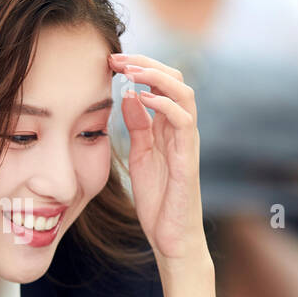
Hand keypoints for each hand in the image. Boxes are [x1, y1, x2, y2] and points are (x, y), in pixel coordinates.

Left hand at [110, 52, 203, 262]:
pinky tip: (142, 99)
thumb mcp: (140, 156)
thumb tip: (127, 95)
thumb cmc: (158, 200)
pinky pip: (183, 122)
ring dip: (156, 76)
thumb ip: (137, 127)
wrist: (172, 238)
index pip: (160, 83)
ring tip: (131, 70)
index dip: (139, 66)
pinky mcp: (187, 159)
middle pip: (175, 79)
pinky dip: (164, 105)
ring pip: (184, 93)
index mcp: (167, 127)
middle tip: (117, 58)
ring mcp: (186, 142)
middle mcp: (181, 129)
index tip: (110, 60)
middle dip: (146, 63)